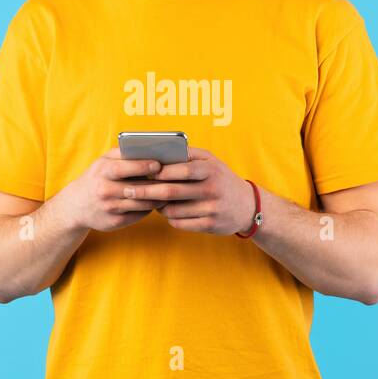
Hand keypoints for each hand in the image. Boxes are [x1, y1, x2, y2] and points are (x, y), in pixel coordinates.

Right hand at [58, 147, 168, 231]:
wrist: (76, 206)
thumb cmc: (97, 177)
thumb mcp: (103, 161)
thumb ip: (124, 153)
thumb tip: (151, 148)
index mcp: (102, 172)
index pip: (123, 168)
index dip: (142, 166)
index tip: (158, 165)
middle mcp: (104, 190)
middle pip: (136, 189)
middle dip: (156, 185)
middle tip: (173, 180)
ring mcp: (109, 208)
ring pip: (141, 204)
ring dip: (158, 198)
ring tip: (170, 192)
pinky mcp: (114, 223)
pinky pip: (138, 215)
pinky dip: (150, 208)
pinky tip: (157, 202)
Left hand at [135, 146, 257, 235]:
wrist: (248, 206)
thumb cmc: (221, 178)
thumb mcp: (211, 161)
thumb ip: (188, 155)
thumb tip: (158, 153)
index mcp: (211, 169)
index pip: (181, 169)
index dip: (159, 171)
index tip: (142, 172)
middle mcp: (212, 188)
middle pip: (171, 191)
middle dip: (146, 191)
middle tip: (129, 190)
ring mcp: (212, 208)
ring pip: (172, 210)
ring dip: (156, 206)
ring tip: (149, 200)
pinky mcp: (210, 225)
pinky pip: (180, 223)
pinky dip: (169, 218)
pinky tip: (166, 212)